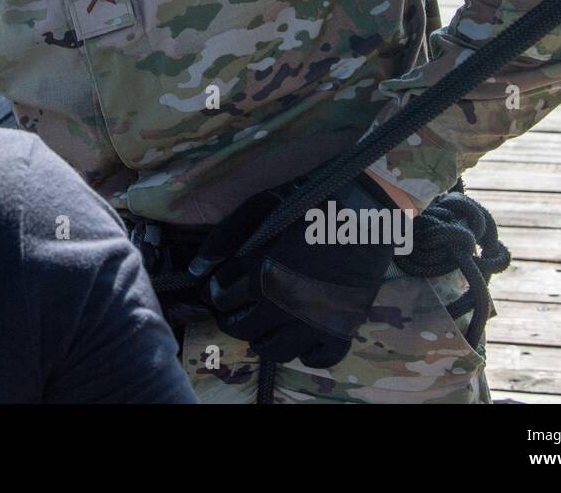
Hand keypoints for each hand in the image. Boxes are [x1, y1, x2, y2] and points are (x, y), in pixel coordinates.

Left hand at [189, 172, 395, 367]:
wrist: (365, 210)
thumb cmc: (309, 203)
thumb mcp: (259, 208)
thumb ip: (224, 238)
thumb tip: (195, 270)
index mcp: (263, 274)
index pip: (223, 298)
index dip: (217, 292)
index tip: (219, 288)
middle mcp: (285, 306)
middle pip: (243, 329)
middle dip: (231, 319)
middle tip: (234, 310)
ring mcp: (314, 321)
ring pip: (275, 350)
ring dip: (262, 340)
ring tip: (261, 326)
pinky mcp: (342, 328)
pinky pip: (319, 358)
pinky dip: (306, 355)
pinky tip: (299, 340)